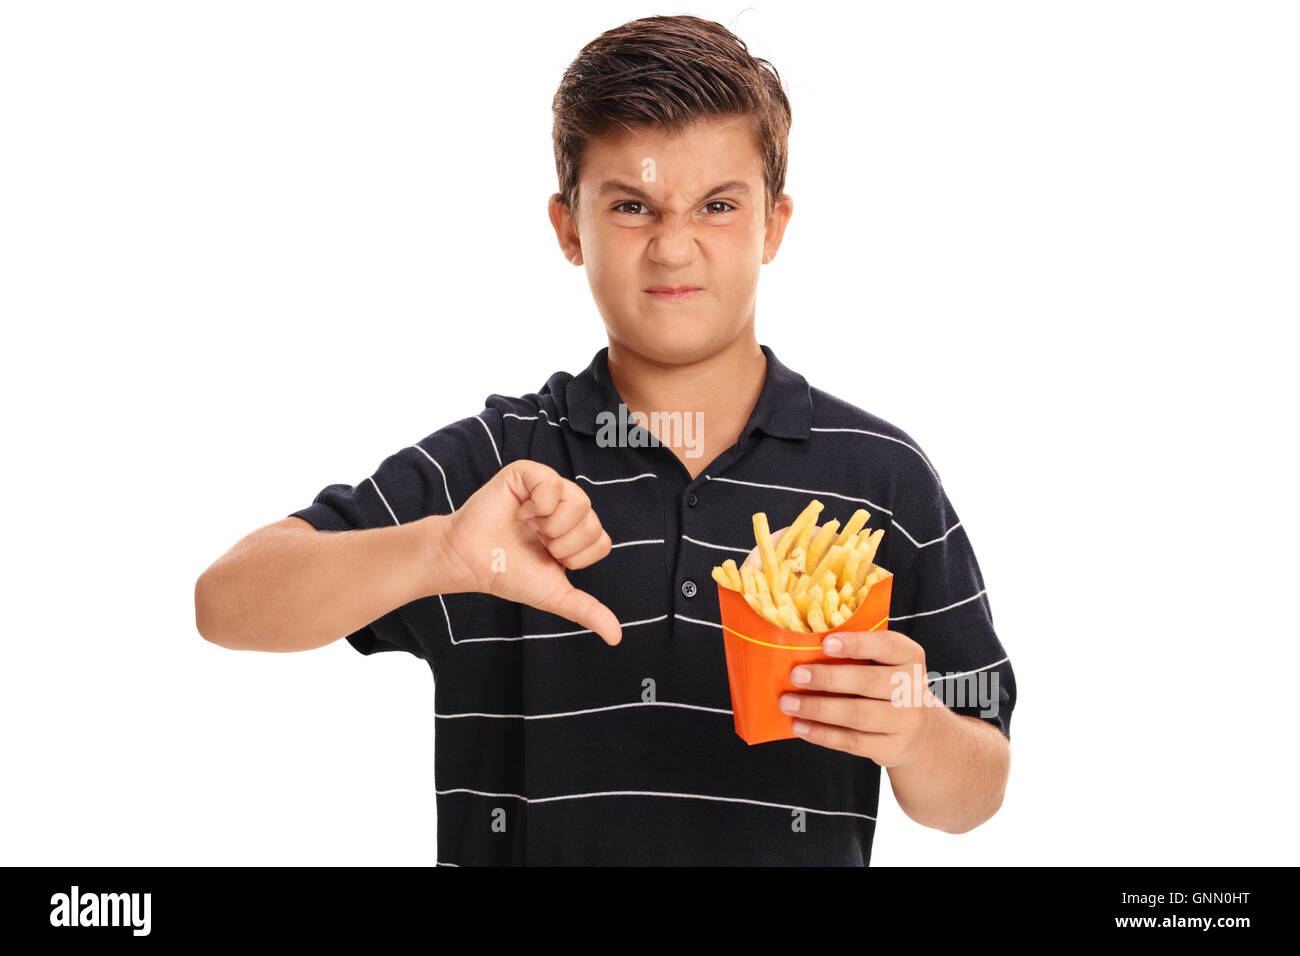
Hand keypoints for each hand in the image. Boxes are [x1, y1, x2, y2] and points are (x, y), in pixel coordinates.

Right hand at [439, 460, 621, 645]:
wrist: (470, 562)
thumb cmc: (509, 574)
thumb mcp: (554, 595)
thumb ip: (587, 611)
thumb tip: (616, 638)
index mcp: (575, 530)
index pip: (601, 541)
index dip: (576, 557)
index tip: (549, 558)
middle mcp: (566, 506)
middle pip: (593, 522)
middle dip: (563, 544)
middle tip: (537, 543)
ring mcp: (548, 488)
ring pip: (580, 502)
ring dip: (552, 526)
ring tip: (529, 527)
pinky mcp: (527, 473)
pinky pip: (554, 483)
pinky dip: (540, 504)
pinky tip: (522, 511)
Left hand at [777, 629, 936, 766]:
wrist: (919, 732)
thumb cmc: (887, 687)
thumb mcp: (884, 664)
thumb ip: (856, 654)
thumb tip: (802, 648)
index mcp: (910, 657)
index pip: (887, 646)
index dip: (856, 643)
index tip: (825, 643)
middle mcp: (913, 689)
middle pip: (868, 682)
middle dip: (828, 678)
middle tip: (795, 675)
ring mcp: (906, 722)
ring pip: (857, 714)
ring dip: (818, 708)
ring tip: (788, 703)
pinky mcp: (892, 748)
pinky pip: (852, 741)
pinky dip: (822, 734)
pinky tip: (800, 726)